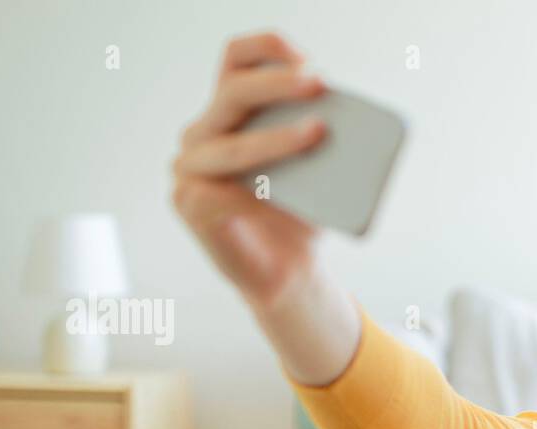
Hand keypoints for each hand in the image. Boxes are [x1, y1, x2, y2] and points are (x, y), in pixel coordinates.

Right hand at [171, 31, 327, 310]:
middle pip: (233, 90)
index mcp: (229, 113)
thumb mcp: (313, 164)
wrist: (288, 272)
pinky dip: (256, 188)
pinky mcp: (189, 203)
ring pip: (233, 144)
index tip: (306, 58)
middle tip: (319, 84)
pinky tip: (275, 193)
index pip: (236, 60)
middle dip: (278, 83)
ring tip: (319, 133)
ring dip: (278, 138)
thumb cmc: (300, 215)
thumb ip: (315, 131)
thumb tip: (347, 112)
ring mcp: (190, 168)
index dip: (268, 48)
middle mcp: (203, 133)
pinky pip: (220, 192)